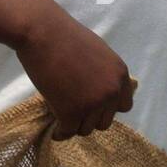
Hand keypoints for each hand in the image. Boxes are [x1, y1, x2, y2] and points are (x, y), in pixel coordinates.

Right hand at [15, 0, 136, 139]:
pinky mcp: (71, 112)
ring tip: (62, 116)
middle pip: (105, 121)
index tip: (94, 104)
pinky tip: (55, 130)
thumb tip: (101, 89)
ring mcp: (92, 104)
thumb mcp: (98, 52)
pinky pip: (68, 132)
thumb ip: (104, 73)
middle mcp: (111, 92)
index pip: (124, 105)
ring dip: (75, 125)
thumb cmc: (65, 36)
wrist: (43, 33)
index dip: (108, 107)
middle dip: (90, 117)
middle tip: (74, 109)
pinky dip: (61, 133)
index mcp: (120, 75)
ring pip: (86, 129)